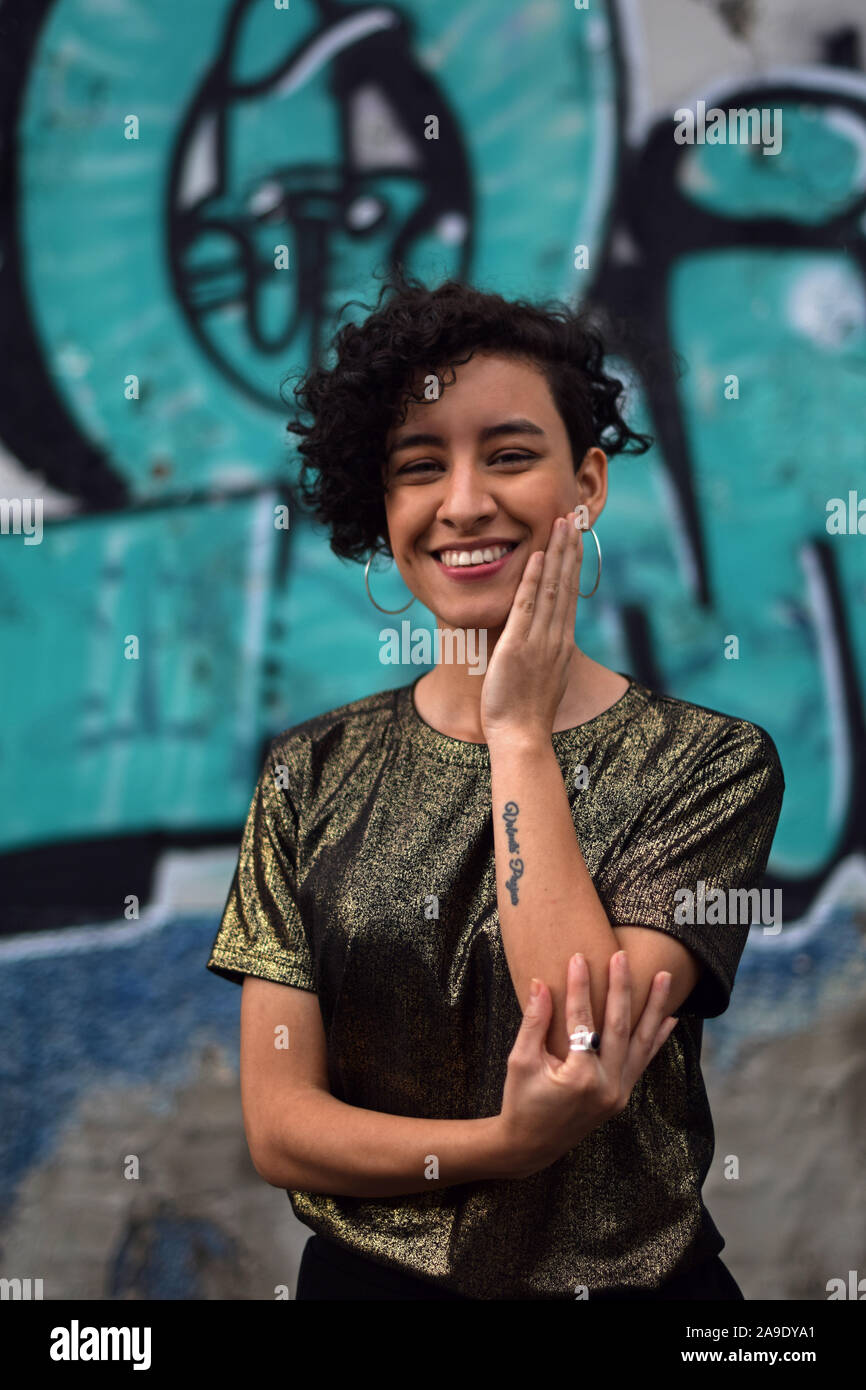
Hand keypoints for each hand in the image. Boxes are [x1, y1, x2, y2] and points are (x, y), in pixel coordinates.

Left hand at [479, 513, 583, 742]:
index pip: (570, 596)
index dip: (572, 566)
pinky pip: (528, 607)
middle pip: (567, 585)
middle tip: (572, 519)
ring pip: (553, 589)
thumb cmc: (526, 714)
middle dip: (569, 550)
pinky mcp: (519, 647)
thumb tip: (538, 640)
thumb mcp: (541, 678)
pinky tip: (537, 557)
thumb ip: (542, 654)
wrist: (522, 736)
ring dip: (556, 554)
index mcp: (562, 644)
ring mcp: (540, 641)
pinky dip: (534, 580)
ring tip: (560, 525)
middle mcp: (556, 638)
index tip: (575, 541)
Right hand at [495, 951, 677, 1179]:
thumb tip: (540, 983)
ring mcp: (619, 1093)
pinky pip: (644, 1062)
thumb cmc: (521, 1101)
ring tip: (664, 977)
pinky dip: (656, 1039)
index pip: (583, 1021)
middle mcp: (607, 1086)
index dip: (579, 988)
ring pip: (641, 1043)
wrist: (531, 1145)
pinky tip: (669, 1018)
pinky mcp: (622, 1096)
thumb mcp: (521, 1062)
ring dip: (654, 1008)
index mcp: (580, 1078)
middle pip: (619, 1026)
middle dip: (621, 988)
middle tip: (621, 955)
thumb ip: (534, 1023)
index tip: (578, 958)